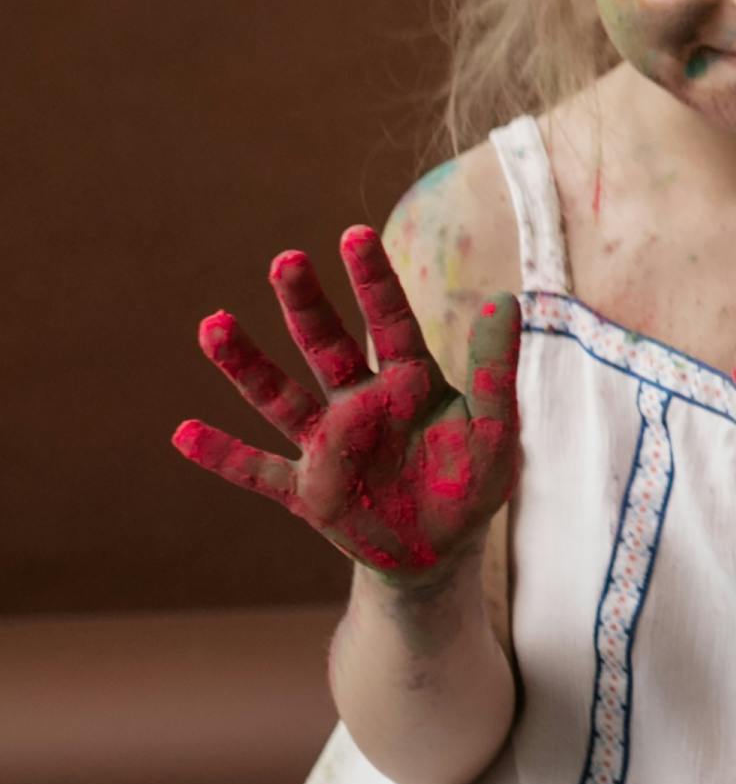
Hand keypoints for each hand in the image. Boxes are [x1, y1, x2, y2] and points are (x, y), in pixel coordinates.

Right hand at [173, 228, 516, 579]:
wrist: (441, 549)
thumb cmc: (470, 481)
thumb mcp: (495, 430)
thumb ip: (495, 370)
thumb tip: (504, 299)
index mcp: (409, 382)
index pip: (389, 321)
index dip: (373, 281)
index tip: (353, 235)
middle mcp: (360, 403)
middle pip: (326, 346)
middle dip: (306, 305)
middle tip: (286, 261)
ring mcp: (328, 445)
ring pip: (280, 398)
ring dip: (247, 365)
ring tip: (213, 325)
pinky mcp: (308, 492)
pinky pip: (258, 471)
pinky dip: (223, 456)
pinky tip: (183, 434)